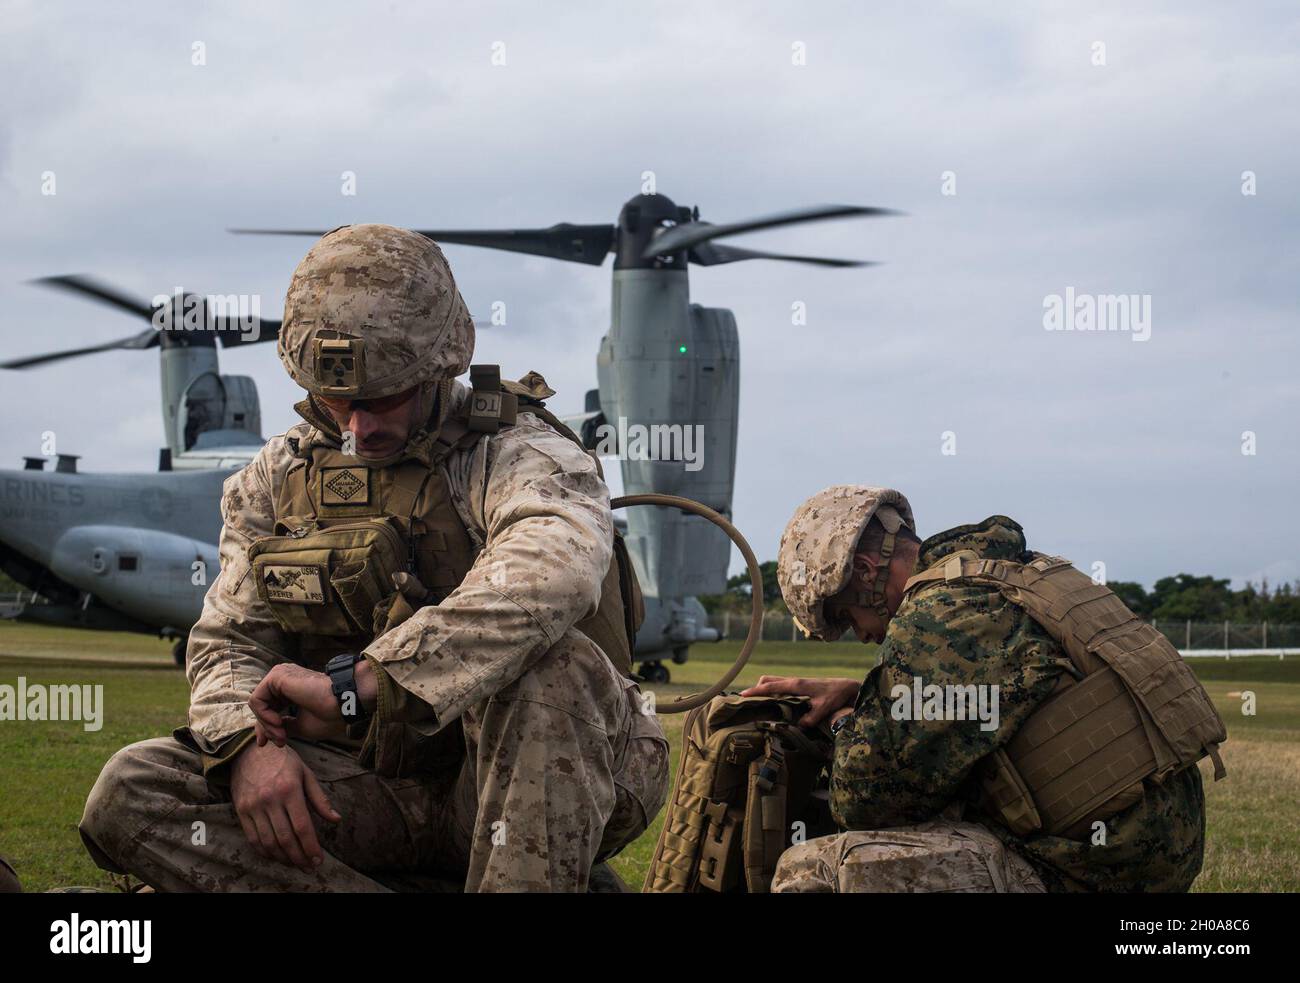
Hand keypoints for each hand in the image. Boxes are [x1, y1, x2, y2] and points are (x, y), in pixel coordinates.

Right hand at [229, 741, 340, 869]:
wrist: (248, 750)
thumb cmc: (282, 761)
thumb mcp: (306, 773)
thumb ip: (320, 799)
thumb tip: (336, 820)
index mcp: (289, 789)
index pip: (302, 826)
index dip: (311, 847)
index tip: (318, 860)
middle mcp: (270, 799)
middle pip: (285, 838)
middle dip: (299, 857)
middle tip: (309, 867)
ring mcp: (253, 806)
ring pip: (268, 842)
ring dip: (283, 858)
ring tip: (295, 864)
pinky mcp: (241, 811)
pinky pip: (252, 838)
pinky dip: (265, 852)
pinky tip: (276, 856)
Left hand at [249, 664, 345, 746]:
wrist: (343, 703)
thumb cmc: (329, 714)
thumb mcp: (300, 725)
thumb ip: (283, 726)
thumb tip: (267, 732)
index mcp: (289, 688)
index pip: (268, 707)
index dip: (265, 727)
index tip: (266, 744)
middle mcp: (283, 679)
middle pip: (262, 706)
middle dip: (266, 728)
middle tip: (279, 742)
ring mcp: (279, 675)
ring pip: (258, 704)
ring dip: (266, 724)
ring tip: (281, 735)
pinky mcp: (276, 676)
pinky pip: (257, 700)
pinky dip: (264, 716)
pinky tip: (279, 723)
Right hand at [739, 675, 860, 727]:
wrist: (846, 687)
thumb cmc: (835, 696)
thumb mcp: (824, 708)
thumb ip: (811, 717)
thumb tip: (798, 726)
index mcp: (796, 685)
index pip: (770, 686)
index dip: (755, 691)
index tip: (742, 695)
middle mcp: (794, 681)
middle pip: (768, 680)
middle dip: (757, 689)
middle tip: (749, 702)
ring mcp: (796, 683)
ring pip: (774, 682)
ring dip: (764, 690)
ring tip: (758, 704)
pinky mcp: (800, 686)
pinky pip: (781, 687)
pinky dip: (773, 692)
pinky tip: (775, 705)